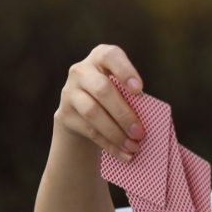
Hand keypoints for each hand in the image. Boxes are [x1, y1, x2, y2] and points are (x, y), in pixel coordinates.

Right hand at [53, 44, 145, 161]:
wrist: (82, 112)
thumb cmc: (114, 97)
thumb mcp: (122, 89)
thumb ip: (131, 97)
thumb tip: (148, 121)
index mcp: (101, 58)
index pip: (110, 56)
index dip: (125, 71)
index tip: (139, 90)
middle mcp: (81, 71)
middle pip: (102, 90)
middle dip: (124, 114)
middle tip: (141, 133)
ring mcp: (69, 92)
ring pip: (92, 112)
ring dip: (116, 133)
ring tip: (134, 146)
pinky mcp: (64, 114)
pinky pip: (89, 131)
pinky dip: (109, 145)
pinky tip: (125, 154)